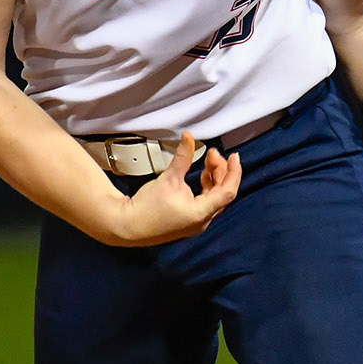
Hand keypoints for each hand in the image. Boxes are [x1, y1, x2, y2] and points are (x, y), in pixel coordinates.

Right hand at [111, 132, 240, 245]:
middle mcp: (202, 221)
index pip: (228, 191)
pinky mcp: (189, 221)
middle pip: (223, 193)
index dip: (234, 172)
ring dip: (215, 178)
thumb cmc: (146, 208)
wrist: (128, 225)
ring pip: (215, 198)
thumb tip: (189, 137)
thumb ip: (183, 157)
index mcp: (201, 213)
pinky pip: (206, 202)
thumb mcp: (168, 178)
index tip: (234, 156)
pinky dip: (207, 188)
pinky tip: (202, 176)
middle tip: (213, 154)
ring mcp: (196, 223)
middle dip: (221, 171)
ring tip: (208, 162)